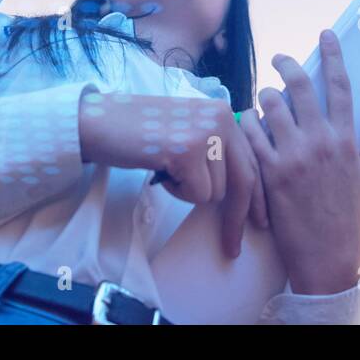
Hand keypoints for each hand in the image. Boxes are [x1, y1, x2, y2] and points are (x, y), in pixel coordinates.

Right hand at [78, 92, 267, 257]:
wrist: (99, 122)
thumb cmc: (140, 132)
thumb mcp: (189, 131)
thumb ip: (216, 148)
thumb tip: (245, 190)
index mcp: (225, 112)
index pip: (252, 161)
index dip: (257, 196)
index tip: (260, 221)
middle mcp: (222, 117)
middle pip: (244, 180)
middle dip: (238, 218)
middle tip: (233, 248)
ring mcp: (206, 133)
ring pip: (216, 192)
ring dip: (190, 192)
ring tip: (167, 169)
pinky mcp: (188, 150)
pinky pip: (198, 195)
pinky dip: (177, 192)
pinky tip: (160, 170)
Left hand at [241, 30, 359, 295]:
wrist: (328, 258)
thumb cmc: (351, 218)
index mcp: (346, 140)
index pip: (341, 86)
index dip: (333, 55)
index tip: (326, 34)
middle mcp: (321, 141)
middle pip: (302, 87)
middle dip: (288, 64)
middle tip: (280, 58)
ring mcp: (293, 156)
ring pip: (272, 105)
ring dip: (266, 95)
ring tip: (265, 97)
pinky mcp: (270, 173)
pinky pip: (252, 135)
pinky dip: (247, 123)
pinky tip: (248, 122)